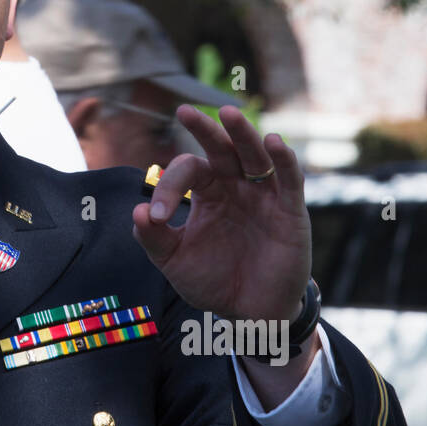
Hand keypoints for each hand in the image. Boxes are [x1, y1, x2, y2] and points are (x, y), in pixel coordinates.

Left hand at [132, 105, 310, 323]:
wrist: (250, 313)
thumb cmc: (213, 280)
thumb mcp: (174, 261)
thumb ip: (153, 238)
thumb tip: (136, 210)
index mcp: (208, 192)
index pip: (187, 171)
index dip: (168, 187)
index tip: (156, 217)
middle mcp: (235, 186)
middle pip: (222, 148)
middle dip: (205, 130)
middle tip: (185, 112)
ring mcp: (264, 196)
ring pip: (254, 155)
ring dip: (242, 134)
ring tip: (228, 113)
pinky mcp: (291, 211)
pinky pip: (290, 179)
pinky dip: (284, 159)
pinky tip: (273, 142)